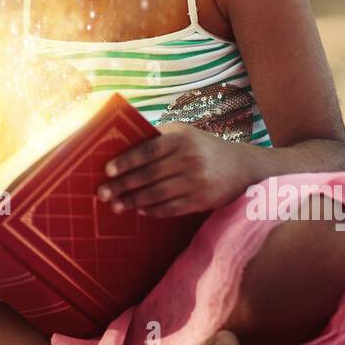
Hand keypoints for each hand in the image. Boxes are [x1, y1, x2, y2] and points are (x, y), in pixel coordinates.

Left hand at [95, 123, 257, 217]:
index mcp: (181, 138)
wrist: (242, 166)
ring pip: (158, 194)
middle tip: (103, 193)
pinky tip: (141, 210)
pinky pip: (172, 208)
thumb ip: (157, 137)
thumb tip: (121, 146)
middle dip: (123, 185)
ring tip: (116, 205)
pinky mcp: (202, 200)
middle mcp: (190, 158)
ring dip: (134, 201)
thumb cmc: (202, 147)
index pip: (148, 150)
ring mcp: (197, 181)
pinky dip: (154, 210)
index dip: (126, 161)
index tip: (107, 170)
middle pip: (149, 174)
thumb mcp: (184, 133)